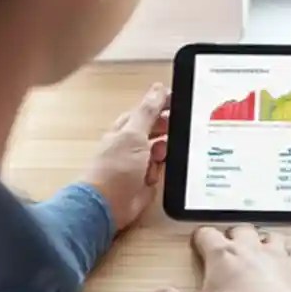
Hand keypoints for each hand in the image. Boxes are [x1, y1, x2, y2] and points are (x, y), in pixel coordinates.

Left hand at [82, 84, 169, 231]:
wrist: (109, 204)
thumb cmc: (115, 167)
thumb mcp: (134, 134)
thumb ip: (148, 111)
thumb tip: (157, 87)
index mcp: (126, 128)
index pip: (148, 110)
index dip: (163, 104)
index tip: (181, 101)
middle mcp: (132, 143)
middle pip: (157, 130)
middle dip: (169, 129)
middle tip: (181, 129)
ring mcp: (139, 162)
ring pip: (162, 149)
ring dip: (166, 151)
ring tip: (162, 156)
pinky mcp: (146, 179)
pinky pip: (162, 169)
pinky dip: (163, 170)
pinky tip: (158, 173)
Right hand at [149, 225, 290, 291]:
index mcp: (222, 254)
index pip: (207, 234)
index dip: (201, 237)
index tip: (199, 241)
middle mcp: (250, 247)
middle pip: (241, 229)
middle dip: (234, 235)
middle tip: (230, 246)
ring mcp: (276, 255)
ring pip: (271, 235)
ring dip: (264, 240)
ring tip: (260, 249)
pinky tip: (289, 260)